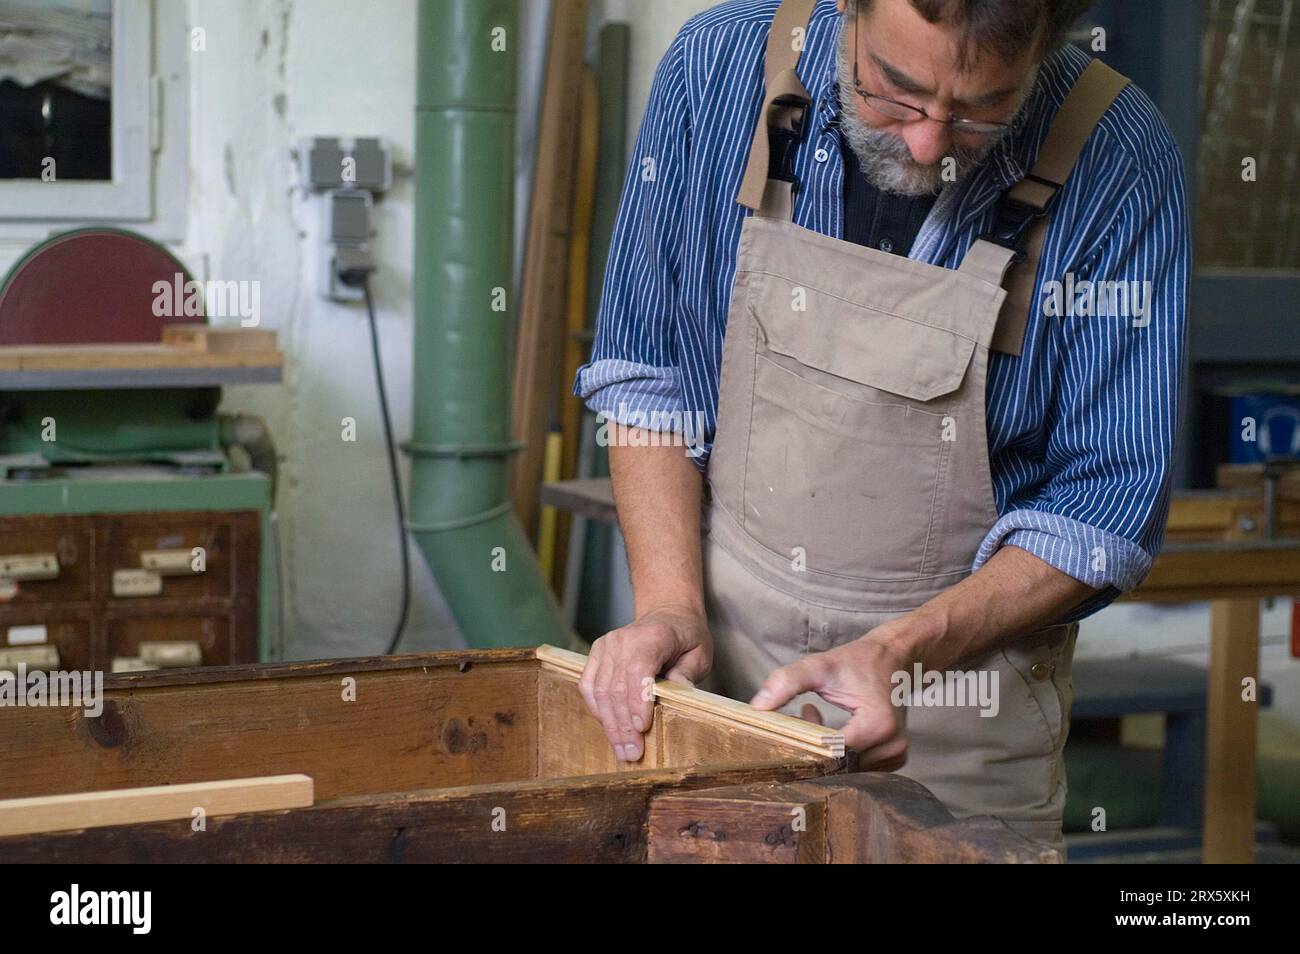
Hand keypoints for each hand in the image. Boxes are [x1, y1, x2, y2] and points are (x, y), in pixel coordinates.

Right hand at [579, 604, 712, 761]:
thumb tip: (679, 694)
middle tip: (633, 754)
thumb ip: (688, 673)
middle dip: (623, 725)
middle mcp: (622, 639)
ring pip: (600, 691)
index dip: (637, 700)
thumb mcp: (699, 653)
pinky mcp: (595, 654)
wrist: (666, 615)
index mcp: (652, 636)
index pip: (637, 670)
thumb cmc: (685, 637)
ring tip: (622, 750)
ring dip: (610, 725)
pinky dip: (597, 710)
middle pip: (616, 687)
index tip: (642, 728)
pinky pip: (588, 686)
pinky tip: (609, 730)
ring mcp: (605, 646)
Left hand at [750, 621, 922, 769]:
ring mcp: (895, 754)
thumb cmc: (858, 661)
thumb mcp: (819, 666)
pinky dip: (842, 754)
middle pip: (839, 765)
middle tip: (802, 718)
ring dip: (828, 752)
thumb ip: (787, 682)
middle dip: (815, 749)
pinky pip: (860, 767)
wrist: (893, 657)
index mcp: (877, 724)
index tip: (793, 723)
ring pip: (848, 769)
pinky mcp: (894, 758)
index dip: (807, 745)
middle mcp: (891, 745)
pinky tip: (834, 731)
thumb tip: (758, 706)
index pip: (832, 753)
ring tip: (816, 718)